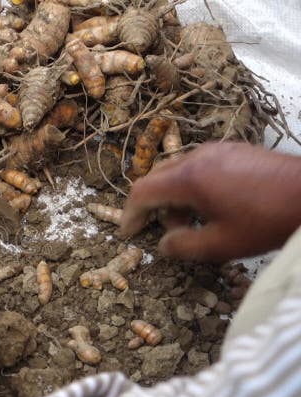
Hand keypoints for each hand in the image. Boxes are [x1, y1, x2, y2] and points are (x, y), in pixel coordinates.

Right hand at [121, 142, 300, 260]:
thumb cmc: (268, 221)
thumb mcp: (222, 244)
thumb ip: (184, 246)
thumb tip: (163, 245)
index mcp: (189, 177)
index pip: (142, 191)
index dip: (130, 214)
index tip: (129, 232)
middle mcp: (198, 156)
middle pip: (157, 177)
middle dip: (153, 205)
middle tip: (161, 230)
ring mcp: (218, 150)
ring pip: (179, 170)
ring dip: (175, 197)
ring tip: (193, 224)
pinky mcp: (235, 150)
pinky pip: (199, 166)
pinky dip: (193, 186)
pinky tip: (212, 207)